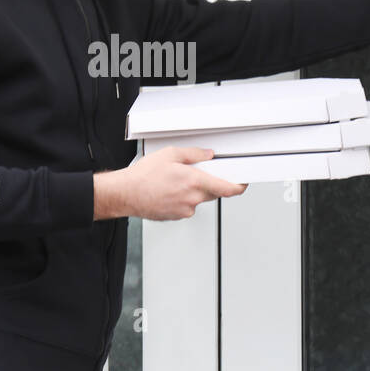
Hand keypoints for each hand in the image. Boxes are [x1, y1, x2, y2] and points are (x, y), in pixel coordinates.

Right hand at [93, 146, 245, 220]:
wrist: (125, 194)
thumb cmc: (143, 176)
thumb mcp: (170, 154)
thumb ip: (193, 154)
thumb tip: (207, 154)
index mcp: (194, 181)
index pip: (227, 188)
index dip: (239, 186)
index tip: (243, 183)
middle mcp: (192, 199)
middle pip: (213, 192)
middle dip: (209, 182)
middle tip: (196, 173)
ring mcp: (185, 210)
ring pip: (198, 200)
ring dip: (192, 191)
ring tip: (173, 182)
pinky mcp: (176, 216)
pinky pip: (187, 206)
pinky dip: (182, 198)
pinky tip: (168, 190)